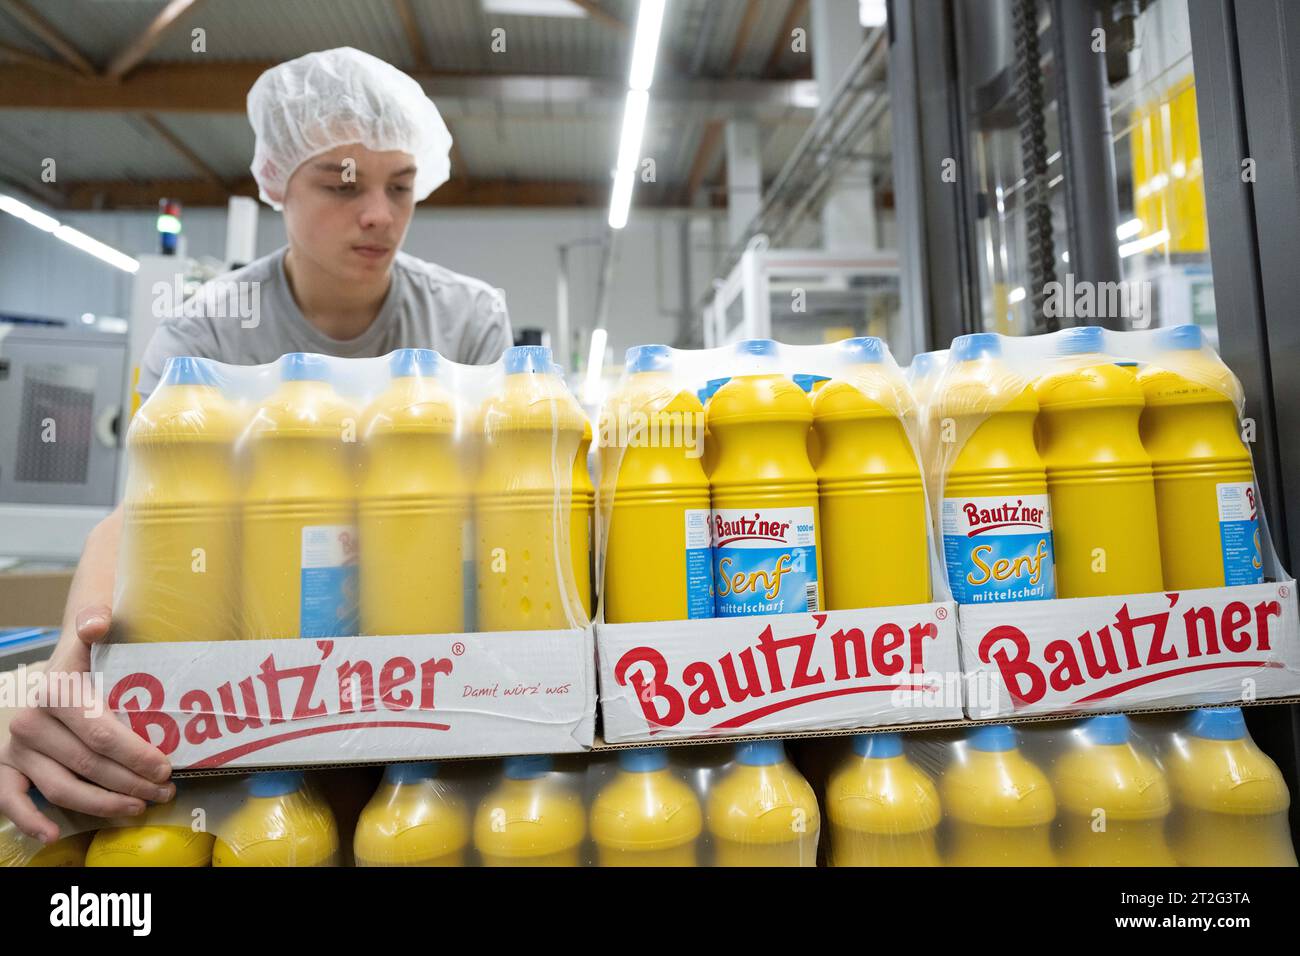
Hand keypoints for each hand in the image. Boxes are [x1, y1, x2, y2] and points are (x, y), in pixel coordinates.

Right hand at [0, 605, 173, 842]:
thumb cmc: (91, 654)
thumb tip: (96, 624)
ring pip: (62, 787)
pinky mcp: (6, 765)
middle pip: (88, 765)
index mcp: (56, 691)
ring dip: (103, 804)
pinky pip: (11, 799)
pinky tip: (54, 832)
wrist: (59, 661)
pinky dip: (30, 820)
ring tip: (140, 806)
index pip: (101, 734)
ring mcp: (16, 746)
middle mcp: (31, 721)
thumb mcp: (96, 634)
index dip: (135, 755)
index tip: (166, 767)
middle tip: (165, 791)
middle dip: (131, 782)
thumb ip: (98, 623)